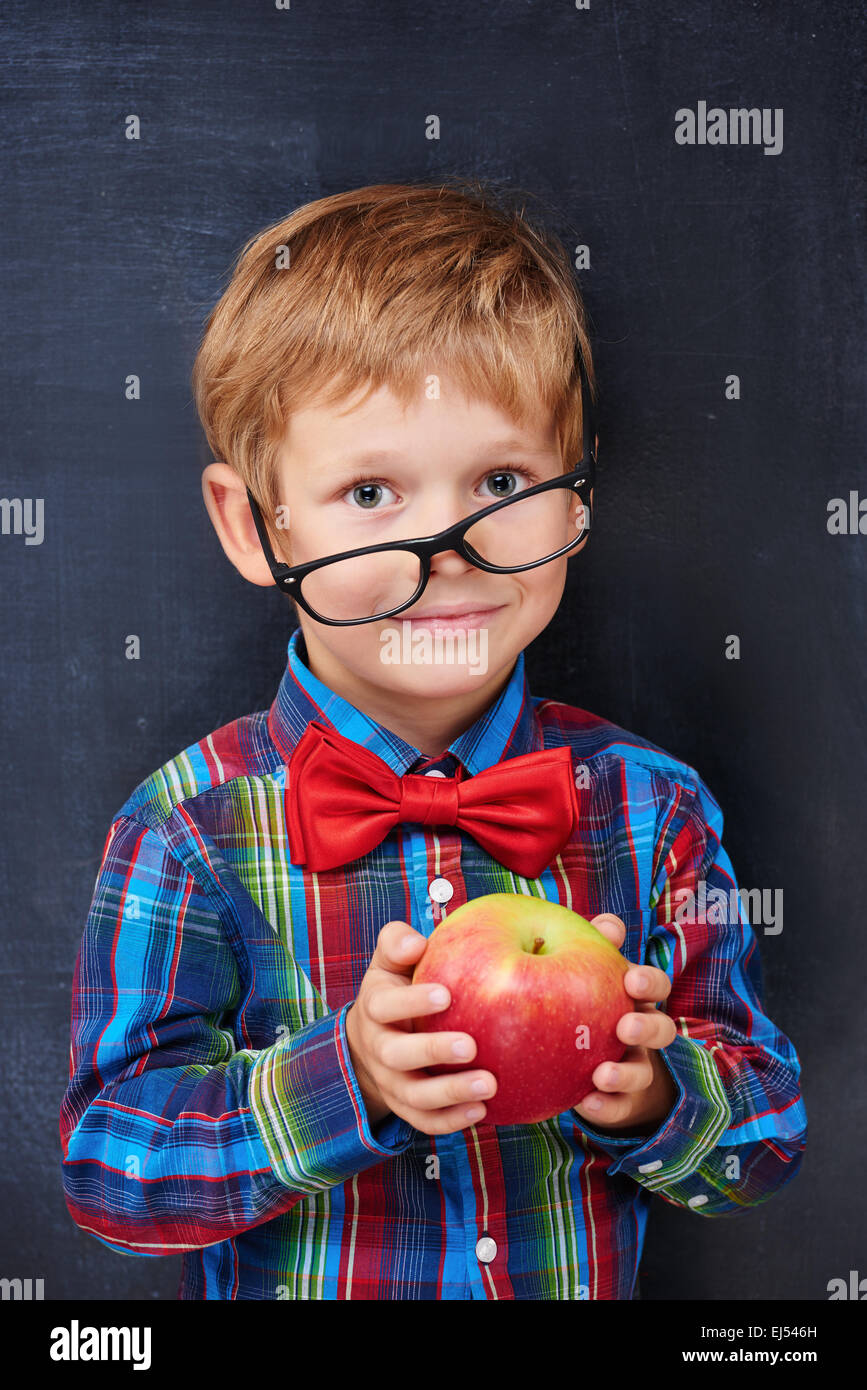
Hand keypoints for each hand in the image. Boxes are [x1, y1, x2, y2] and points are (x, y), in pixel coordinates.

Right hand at [345, 920, 496, 1136]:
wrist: (373, 1038)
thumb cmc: (396, 987)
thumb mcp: (390, 960)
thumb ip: (397, 943)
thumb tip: (416, 943)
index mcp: (374, 1007)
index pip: (384, 1005)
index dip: (412, 1002)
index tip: (446, 994)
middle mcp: (378, 1048)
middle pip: (396, 1055)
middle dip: (432, 1052)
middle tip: (470, 1046)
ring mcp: (391, 1082)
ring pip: (414, 1096)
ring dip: (450, 1093)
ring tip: (489, 1084)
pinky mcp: (406, 1107)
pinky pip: (425, 1121)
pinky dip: (451, 1121)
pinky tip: (483, 1110)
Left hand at [572, 914, 678, 1135]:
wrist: (592, 1066)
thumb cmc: (584, 1002)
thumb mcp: (587, 975)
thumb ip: (593, 948)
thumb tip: (608, 924)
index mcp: (634, 999)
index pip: (653, 985)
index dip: (647, 982)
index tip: (630, 980)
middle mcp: (641, 1033)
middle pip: (661, 1029)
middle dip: (646, 1026)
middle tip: (625, 1026)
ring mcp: (633, 1069)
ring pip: (642, 1073)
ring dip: (624, 1073)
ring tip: (601, 1075)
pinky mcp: (619, 1102)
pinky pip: (617, 1108)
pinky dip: (604, 1107)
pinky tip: (586, 1104)